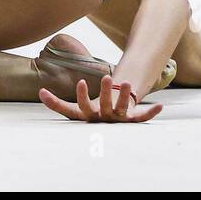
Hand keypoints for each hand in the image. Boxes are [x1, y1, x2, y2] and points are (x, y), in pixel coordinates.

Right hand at [39, 75, 162, 122]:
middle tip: (108, 77)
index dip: (82, 97)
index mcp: (91, 115)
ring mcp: (120, 119)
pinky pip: (143, 117)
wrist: (110, 122)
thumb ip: (57, 104)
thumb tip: (40, 92)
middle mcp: (105, 118)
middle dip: (106, 93)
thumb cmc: (91, 112)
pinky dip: (151, 112)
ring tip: (128, 82)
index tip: (81, 82)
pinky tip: (160, 106)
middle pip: (104, 106)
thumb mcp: (75, 109)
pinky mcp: (134, 119)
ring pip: (123, 110)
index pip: (84, 108)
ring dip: (126, 97)